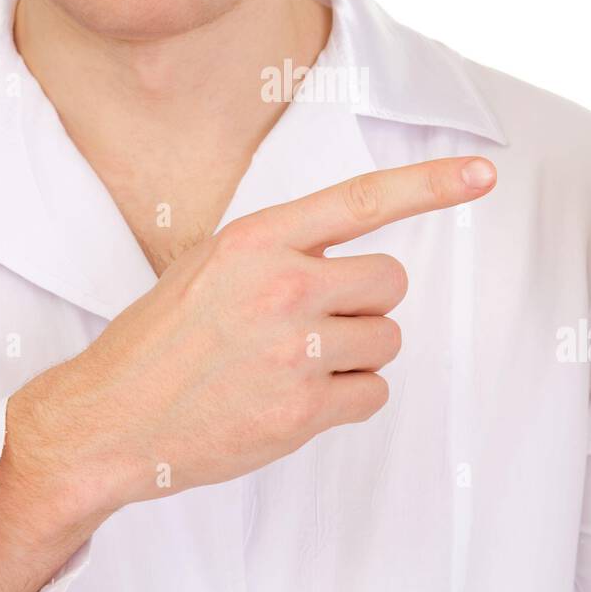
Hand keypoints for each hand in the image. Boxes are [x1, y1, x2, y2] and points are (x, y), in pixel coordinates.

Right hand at [0, 154, 497, 591]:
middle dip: (367, 303)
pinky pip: (371, 394)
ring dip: (357, 354)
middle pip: (391, 282)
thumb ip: (279, 251)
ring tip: (295, 365)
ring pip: (387, 340)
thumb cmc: (158, 342)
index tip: (483, 172)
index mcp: (256, 239)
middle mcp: (281, 286)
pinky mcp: (301, 411)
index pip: (361, 199)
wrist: (107, 419)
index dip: (430, 183)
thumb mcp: (208, 266)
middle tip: (317, 323)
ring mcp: (294, 351)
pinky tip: (294, 400)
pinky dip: (346, 400)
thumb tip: (347, 255)